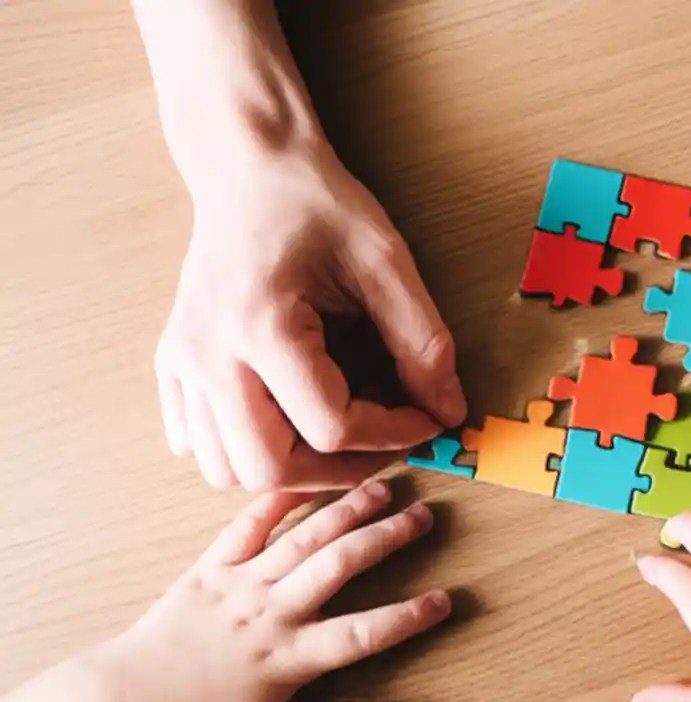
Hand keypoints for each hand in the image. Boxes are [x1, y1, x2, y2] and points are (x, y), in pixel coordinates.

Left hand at [58, 482, 446, 701]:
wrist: (123, 701)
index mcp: (288, 658)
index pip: (362, 635)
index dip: (407, 618)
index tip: (444, 599)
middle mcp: (270, 614)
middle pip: (341, 567)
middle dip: (387, 539)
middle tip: (424, 516)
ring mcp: (240, 586)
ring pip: (304, 538)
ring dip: (346, 510)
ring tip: (382, 487)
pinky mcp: (209, 569)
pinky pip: (245, 527)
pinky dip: (276, 502)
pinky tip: (306, 482)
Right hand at [155, 143, 466, 490]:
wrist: (248, 169)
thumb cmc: (315, 204)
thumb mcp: (384, 261)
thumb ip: (422, 340)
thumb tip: (447, 408)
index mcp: (260, 325)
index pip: (331, 427)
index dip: (394, 434)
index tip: (426, 418)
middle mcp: (207, 354)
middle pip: (268, 468)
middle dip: (338, 471)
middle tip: (382, 445)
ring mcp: (181, 362)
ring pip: (225, 469)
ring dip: (289, 469)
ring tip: (336, 437)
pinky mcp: (171, 364)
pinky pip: (197, 443)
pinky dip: (242, 451)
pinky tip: (285, 421)